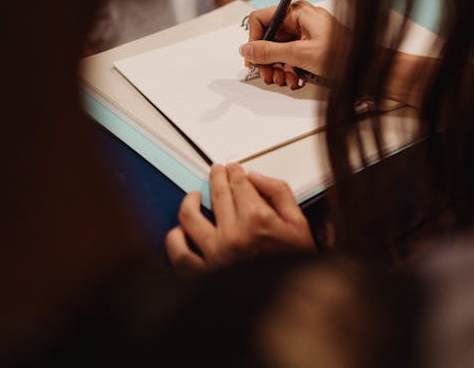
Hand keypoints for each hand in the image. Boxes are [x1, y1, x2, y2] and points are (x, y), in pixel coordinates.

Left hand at [165, 164, 315, 275]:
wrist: (287, 303)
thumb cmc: (294, 265)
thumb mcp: (298, 224)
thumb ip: (279, 193)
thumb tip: (256, 176)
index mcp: (257, 220)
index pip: (239, 183)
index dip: (235, 171)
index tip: (233, 169)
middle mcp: (233, 234)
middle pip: (217, 192)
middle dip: (217, 176)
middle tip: (217, 171)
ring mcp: (215, 253)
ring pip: (190, 216)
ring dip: (190, 200)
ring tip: (193, 196)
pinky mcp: (203, 272)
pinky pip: (179, 252)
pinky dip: (175, 239)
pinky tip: (179, 231)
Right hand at [240, 1, 342, 87]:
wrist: (367, 68)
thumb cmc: (344, 55)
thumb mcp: (300, 54)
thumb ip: (270, 52)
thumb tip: (248, 50)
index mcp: (298, 12)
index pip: (262, 19)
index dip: (254, 40)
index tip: (253, 58)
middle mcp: (300, 20)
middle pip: (269, 37)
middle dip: (267, 59)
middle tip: (268, 75)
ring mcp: (306, 34)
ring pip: (279, 50)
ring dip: (277, 68)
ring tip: (283, 80)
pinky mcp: (311, 47)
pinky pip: (291, 57)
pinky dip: (290, 70)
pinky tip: (294, 80)